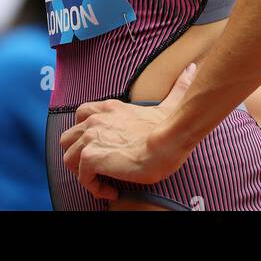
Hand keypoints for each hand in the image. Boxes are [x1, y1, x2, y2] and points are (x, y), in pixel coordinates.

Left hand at [59, 62, 197, 200]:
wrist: (166, 140)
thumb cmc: (168, 127)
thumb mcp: (170, 103)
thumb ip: (177, 88)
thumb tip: (193, 69)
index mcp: (109, 108)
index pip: (82, 115)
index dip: (85, 134)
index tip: (102, 150)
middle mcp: (95, 120)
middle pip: (67, 137)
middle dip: (77, 155)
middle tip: (97, 169)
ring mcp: (91, 137)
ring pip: (68, 158)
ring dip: (82, 173)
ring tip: (102, 183)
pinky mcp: (92, 156)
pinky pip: (82, 177)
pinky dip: (93, 187)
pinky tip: (112, 191)